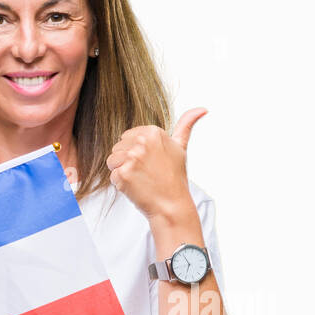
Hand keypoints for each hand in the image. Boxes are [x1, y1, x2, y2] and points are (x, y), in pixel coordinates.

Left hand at [105, 107, 206, 222]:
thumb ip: (186, 125)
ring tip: (141, 179)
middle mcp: (142, 142)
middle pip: (118, 147)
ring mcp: (132, 158)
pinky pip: (112, 175)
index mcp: (153, 132)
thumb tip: (202, 109)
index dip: (136, 151)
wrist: (172, 205)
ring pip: (112, 160)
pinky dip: (121, 184)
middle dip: (128, 161)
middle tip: (146, 173)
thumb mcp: (181, 147)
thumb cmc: (175, 178)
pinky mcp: (123, 173)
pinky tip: (136, 187)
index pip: (128, 136)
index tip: (150, 162)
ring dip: (122, 172)